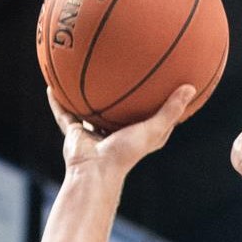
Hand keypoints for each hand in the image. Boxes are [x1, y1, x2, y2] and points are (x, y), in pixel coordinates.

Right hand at [48, 83, 195, 179]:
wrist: (95, 171)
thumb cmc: (126, 153)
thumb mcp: (153, 129)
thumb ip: (171, 109)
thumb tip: (191, 87)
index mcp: (135, 135)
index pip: (149, 117)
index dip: (157, 102)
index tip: (162, 83)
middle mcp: (114, 132)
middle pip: (118, 109)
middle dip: (121, 93)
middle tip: (124, 69)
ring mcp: (93, 132)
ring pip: (89, 108)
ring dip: (87, 94)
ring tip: (85, 72)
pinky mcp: (75, 133)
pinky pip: (64, 113)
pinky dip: (57, 102)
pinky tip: (50, 85)